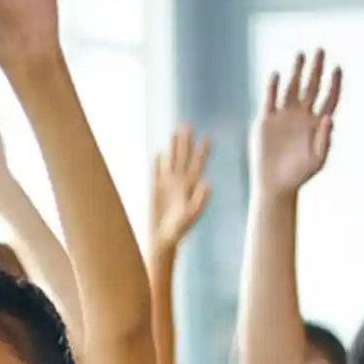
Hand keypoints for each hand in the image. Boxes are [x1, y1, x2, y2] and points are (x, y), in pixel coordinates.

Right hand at [150, 126, 210, 252]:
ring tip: (174, 133)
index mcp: (190, 187)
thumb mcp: (192, 215)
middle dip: (185, 143)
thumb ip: (200, 199)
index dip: (201, 152)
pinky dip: (159, 163)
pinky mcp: (156, 190)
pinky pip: (157, 172)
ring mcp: (167, 185)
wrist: (162, 237)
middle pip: (183, 158)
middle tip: (187, 126)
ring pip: (171, 161)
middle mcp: (180, 183)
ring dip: (173, 148)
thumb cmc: (179, 229)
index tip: (206, 138)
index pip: (197, 165)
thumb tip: (207, 182)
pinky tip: (160, 154)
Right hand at [254, 50, 341, 193]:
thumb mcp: (318, 159)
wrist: (275, 184)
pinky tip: (276, 74)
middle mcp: (302, 116)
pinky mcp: (267, 121)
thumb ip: (325, 139)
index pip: (329, 98)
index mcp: (318, 123)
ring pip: (291, 88)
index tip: (337, 69)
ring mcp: (284, 116)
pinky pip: (270, 99)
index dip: (334, 83)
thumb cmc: (300, 174)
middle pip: (311, 86)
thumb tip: (329, 117)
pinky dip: (272, 87)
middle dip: (316, 69)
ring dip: (296, 71)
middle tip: (320, 50)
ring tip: (300, 55)